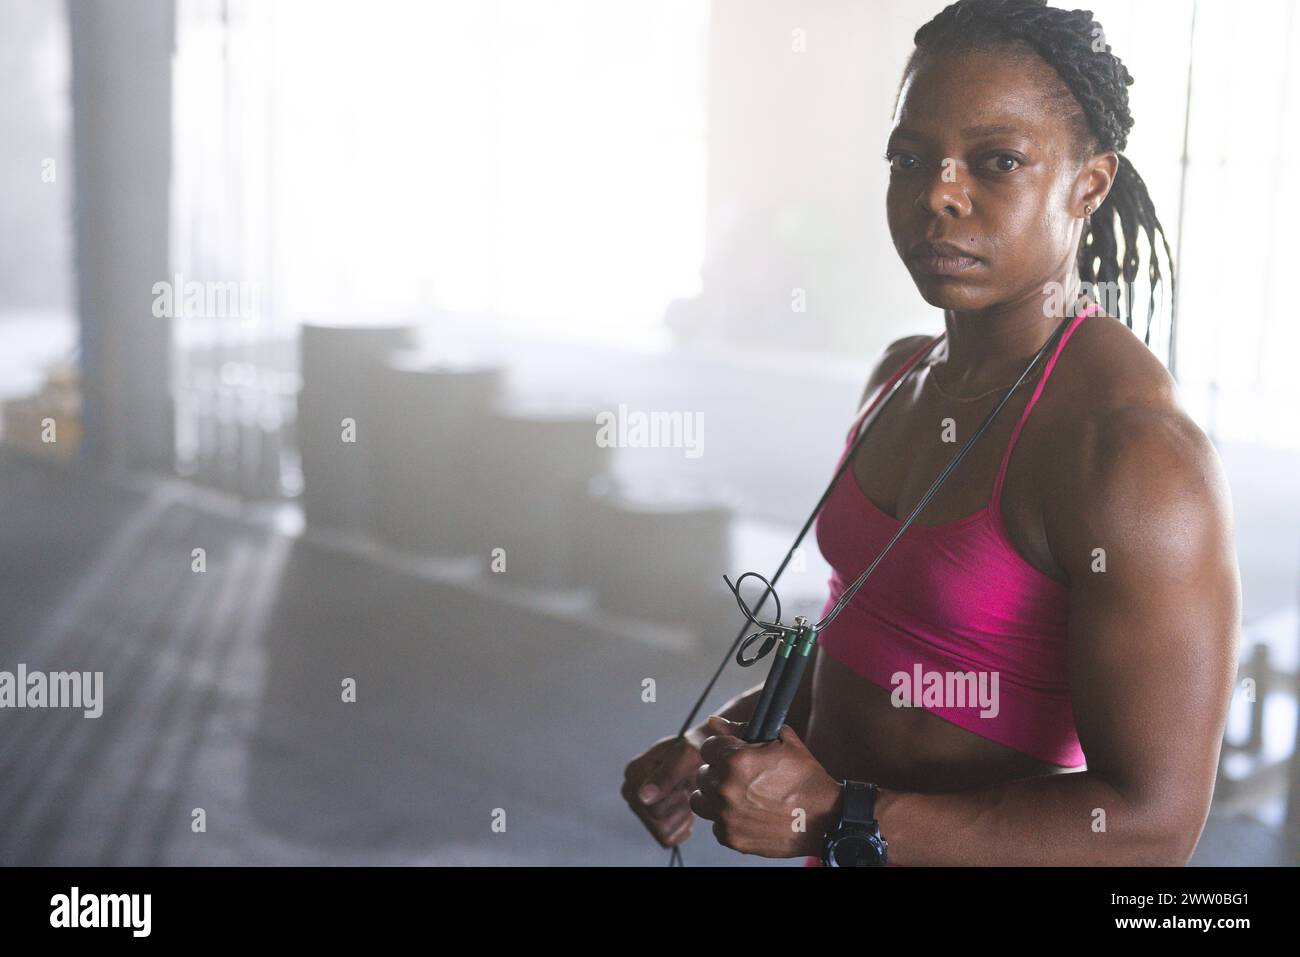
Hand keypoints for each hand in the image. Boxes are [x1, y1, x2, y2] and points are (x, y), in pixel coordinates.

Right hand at [622, 734, 701, 848]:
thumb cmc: (696, 748)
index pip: (648, 803)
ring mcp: (639, 808)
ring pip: (662, 831)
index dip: (673, 795)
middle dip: (679, 804)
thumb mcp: (687, 755)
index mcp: (633, 772)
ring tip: (688, 795)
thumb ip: (667, 774)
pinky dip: (683, 828)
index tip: (683, 778)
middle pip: (656, 818)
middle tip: (687, 786)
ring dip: (682, 815)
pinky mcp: (652, 822)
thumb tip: (641, 797)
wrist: (705, 754)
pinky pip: (667, 839)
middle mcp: (630, 792)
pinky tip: (687, 809)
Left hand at [689, 715, 841, 857]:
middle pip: (702, 773)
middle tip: (739, 777)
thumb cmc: (806, 778)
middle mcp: (726, 787)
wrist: (825, 819)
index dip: (721, 748)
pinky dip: (725, 819)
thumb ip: (742, 730)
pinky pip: (714, 824)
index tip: (730, 755)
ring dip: (713, 796)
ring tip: (734, 796)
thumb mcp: (782, 743)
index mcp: (736, 759)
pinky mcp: (731, 837)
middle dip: (718, 772)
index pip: (708, 747)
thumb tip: (714, 722)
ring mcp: (726, 814)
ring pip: (700, 799)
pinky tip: (745, 814)